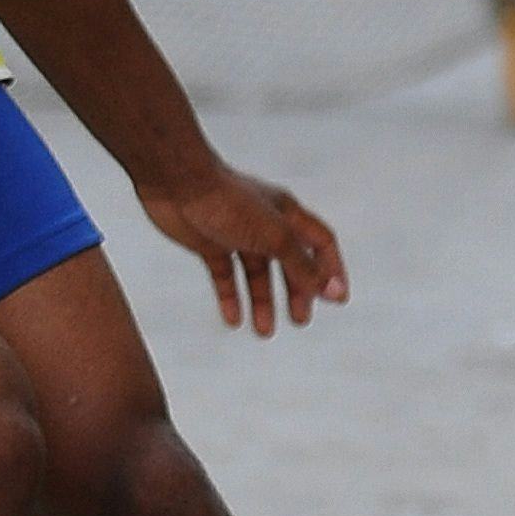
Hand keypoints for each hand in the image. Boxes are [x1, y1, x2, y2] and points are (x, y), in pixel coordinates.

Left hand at [141, 153, 347, 335]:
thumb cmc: (230, 202)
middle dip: (296, 292)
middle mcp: (266, 224)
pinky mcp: (210, 243)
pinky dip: (230, 296)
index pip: (320, 244)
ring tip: (264, 331)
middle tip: (300, 319)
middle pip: (289, 262)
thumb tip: (335, 291)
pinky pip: (225, 275)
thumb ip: (303, 266)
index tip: (336, 300)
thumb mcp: (275, 238)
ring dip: (262, 301)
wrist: (178, 184)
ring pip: (256, 273)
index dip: (331, 270)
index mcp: (288, 215)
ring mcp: (237, 234)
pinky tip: (233, 319)